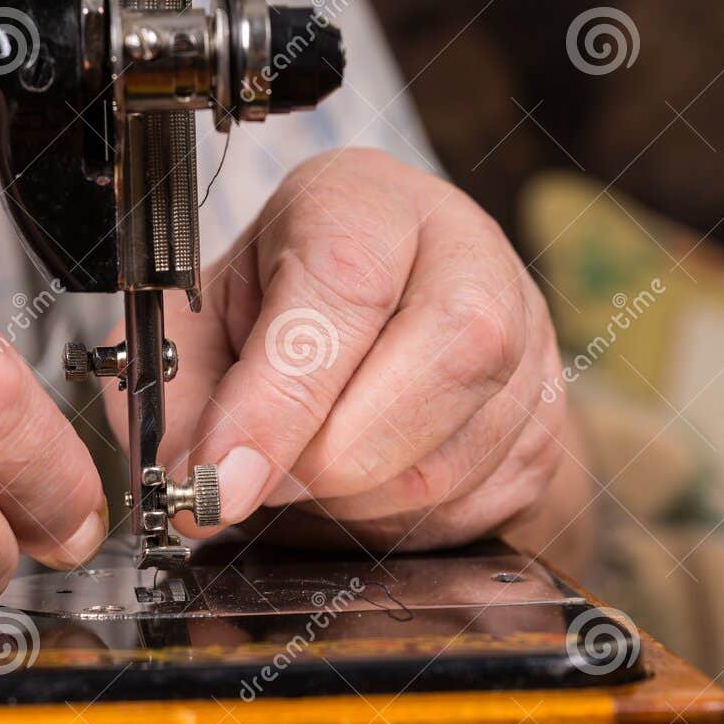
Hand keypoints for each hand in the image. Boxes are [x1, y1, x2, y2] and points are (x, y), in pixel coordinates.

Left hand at [108, 149, 582, 554]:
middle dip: (332, 456)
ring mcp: (526, 336)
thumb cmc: (274, 317)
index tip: (220, 473)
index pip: (346, 283)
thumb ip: (177, 399)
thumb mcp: (198, 331)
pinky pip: (477, 503)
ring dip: (357, 500)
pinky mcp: (545, 422)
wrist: (372, 329)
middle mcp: (464, 250)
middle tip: (264, 479)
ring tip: (306, 472)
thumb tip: (192, 480)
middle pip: (445, 358)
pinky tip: (359, 487)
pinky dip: (399, 522)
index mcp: (362, 201)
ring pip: (457, 451)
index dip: (279, 398)